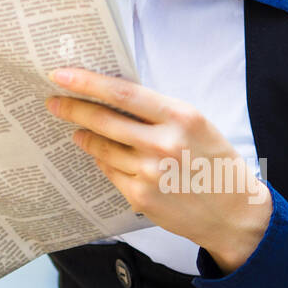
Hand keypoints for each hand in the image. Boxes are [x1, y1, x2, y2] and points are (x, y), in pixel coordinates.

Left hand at [44, 67, 272, 272]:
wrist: (234, 212)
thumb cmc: (213, 160)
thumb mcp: (194, 124)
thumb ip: (156, 111)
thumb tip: (110, 96)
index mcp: (180, 117)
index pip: (122, 93)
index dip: (87, 82)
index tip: (60, 75)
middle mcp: (163, 144)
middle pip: (103, 120)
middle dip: (72, 108)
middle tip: (53, 101)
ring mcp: (150, 173)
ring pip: (102, 148)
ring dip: (84, 137)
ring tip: (77, 130)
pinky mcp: (140, 197)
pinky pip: (109, 171)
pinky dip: (103, 161)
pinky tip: (102, 156)